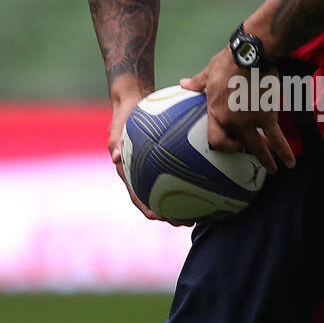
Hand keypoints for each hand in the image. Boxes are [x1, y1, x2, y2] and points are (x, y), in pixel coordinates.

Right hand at [108, 90, 193, 225]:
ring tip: (203, 210)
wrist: (133, 101)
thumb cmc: (125, 113)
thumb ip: (115, 141)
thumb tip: (114, 157)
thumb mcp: (118, 126)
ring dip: (184, 202)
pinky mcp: (166, 159)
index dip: (149, 210)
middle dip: (171, 214)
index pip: (137, 197)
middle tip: (187, 221)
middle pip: (158, 200)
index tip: (160, 218)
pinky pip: (179, 172)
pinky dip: (191, 178)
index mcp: (129, 172)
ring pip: (170, 190)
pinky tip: (209, 180)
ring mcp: (155, 168)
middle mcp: (142, 174)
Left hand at [181, 49, 295, 173]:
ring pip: (258, 147)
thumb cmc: (228, 62)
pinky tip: (290, 162)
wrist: (250, 56)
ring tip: (275, 169)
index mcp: (216, 112)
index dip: (224, 145)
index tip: (233, 145)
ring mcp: (250, 121)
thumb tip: (184, 83)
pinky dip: (284, 151)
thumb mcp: (208, 73)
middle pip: (237, 146)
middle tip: (255, 157)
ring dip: (267, 160)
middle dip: (246, 152)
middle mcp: (231, 122)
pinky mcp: (267, 116)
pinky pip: (276, 138)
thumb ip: (197, 82)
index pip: (215, 139)